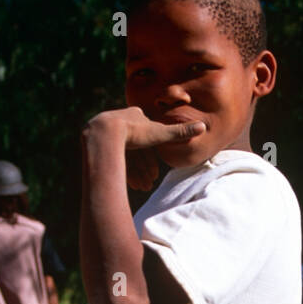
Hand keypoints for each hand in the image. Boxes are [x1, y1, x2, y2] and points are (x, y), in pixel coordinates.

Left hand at [84, 107, 206, 191]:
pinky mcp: (98, 140)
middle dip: (143, 169)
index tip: (155, 175)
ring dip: (134, 172)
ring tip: (140, 187)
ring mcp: (109, 131)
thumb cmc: (134, 134)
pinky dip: (121, 169)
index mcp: (136, 115)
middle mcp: (122, 120)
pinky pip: (112, 157)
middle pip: (136, 149)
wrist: (104, 135)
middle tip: (149, 184)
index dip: (153, 158)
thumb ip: (181, 133)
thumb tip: (204, 127)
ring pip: (124, 155)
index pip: (149, 138)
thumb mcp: (161, 135)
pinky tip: (126, 183)